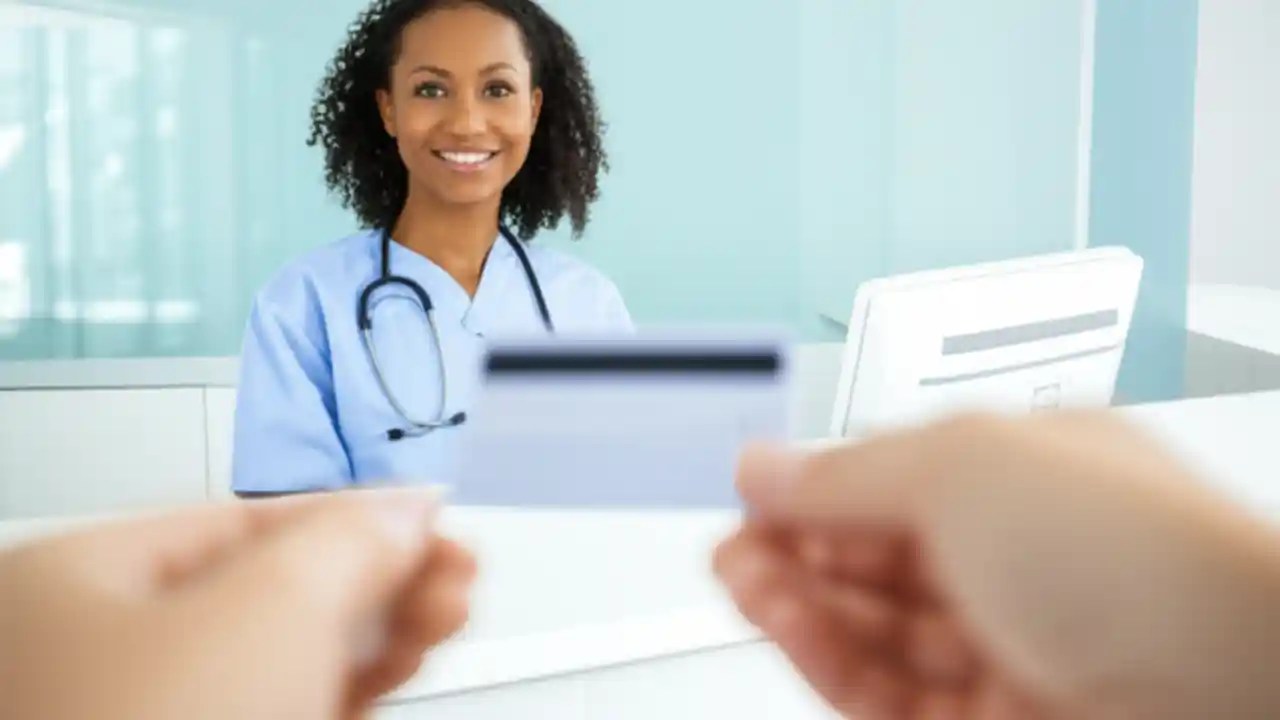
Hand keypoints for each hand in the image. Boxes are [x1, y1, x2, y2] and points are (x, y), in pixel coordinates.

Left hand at [0, 488, 474, 719]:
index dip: (347, 512)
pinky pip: (279, 711)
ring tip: (448, 613)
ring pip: (278, 660)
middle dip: (375, 577)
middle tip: (452, 570)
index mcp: (70, 589)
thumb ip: (345, 545)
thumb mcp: (269, 615)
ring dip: (375, 632)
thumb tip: (400, 512)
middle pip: (265, 592)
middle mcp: (92, 657)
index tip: (427, 515)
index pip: (237, 521)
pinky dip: (348, 686)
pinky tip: (403, 664)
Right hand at [715, 412, 1279, 719]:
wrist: (1234, 688)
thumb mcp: (963, 467)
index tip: (751, 494)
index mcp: (1029, 477)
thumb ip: (847, 473)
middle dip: (794, 548)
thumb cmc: (1144, 559)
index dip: (815, 487)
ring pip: (873, 629)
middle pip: (876, 559)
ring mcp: (1009, 649)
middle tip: (733, 548)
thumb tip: (765, 465)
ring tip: (744, 585)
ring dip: (798, 604)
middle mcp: (1021, 563)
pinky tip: (788, 630)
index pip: (894, 479)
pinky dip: (826, 659)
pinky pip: (885, 691)